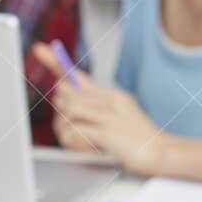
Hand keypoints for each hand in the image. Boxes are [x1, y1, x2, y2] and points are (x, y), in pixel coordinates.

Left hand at [31, 43, 166, 175]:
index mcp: (111, 95)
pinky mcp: (107, 133)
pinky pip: (76, 130)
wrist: (161, 152)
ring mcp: (109, 115)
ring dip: (64, 127)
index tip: (39, 49)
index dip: (56, 62)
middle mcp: (109, 101)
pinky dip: (71, 139)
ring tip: (75, 140)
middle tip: (68, 125)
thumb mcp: (119, 115)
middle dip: (59, 108)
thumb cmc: (137, 137)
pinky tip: (82, 147)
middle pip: (68, 92)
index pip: (78, 76)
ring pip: (69, 110)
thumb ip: (95, 106)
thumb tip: (68, 100)